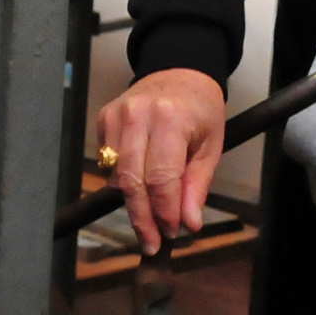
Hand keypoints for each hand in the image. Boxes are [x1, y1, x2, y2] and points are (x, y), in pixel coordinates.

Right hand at [93, 68, 225, 254]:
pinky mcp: (104, 118)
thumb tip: (189, 223)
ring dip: (133, 203)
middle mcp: (138, 115)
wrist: (179, 71)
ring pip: (116, 175)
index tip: (171, 234)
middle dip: (142, 218)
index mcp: (170, 120)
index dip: (164, 212)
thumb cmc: (201, 110)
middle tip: (152, 243)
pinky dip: (122, 180)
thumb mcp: (211, 146)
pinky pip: (108, 162)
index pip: (161, 178)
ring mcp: (117, 115)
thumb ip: (197, 185)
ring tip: (150, 218)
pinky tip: (139, 184)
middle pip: (132, 181)